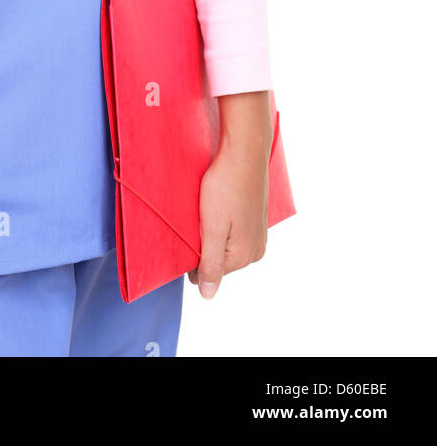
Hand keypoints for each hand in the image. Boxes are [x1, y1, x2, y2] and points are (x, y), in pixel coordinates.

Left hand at [188, 91, 272, 298]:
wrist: (244, 150)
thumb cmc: (225, 186)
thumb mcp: (212, 228)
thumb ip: (209, 264)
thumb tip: (207, 295)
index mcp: (243, 257)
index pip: (206, 271)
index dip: (192, 252)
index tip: (188, 229)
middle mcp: (255, 250)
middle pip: (216, 258)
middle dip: (203, 241)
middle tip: (198, 215)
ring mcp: (257, 234)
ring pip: (223, 242)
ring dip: (211, 229)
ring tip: (208, 206)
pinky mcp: (256, 218)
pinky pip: (233, 229)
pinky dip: (221, 220)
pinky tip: (217, 203)